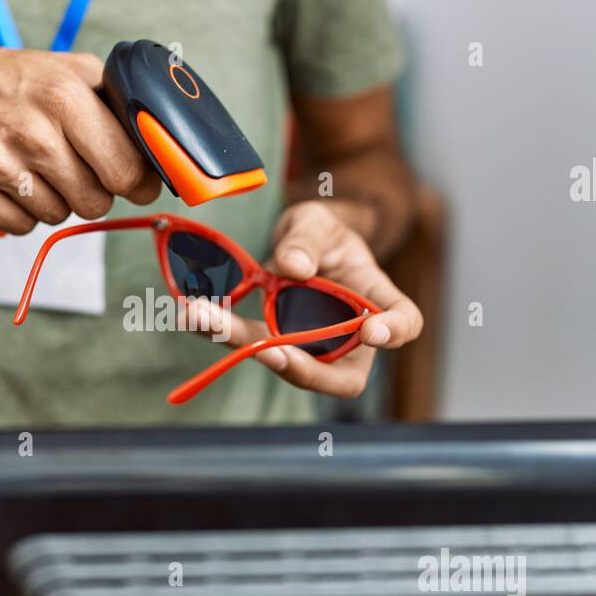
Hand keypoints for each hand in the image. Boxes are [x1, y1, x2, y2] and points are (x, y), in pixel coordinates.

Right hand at [0, 41, 161, 232]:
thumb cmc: (6, 82)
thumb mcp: (63, 70)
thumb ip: (116, 103)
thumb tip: (163, 145)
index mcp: (64, 96)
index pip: (127, 169)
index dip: (139, 183)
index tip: (137, 181)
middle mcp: (32, 131)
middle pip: (96, 201)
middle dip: (93, 191)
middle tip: (74, 167)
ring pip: (58, 216)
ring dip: (54, 199)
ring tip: (33, 165)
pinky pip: (21, 227)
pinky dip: (19, 212)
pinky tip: (7, 179)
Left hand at [183, 200, 423, 397]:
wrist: (300, 243)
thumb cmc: (324, 233)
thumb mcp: (319, 220)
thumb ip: (308, 238)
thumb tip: (293, 267)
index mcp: (377, 301)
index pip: (404, 323)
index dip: (394, 332)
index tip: (373, 331)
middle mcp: (348, 337)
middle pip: (341, 375)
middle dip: (304, 369)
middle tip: (269, 352)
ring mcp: (310, 347)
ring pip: (285, 362)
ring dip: (242, 345)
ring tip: (202, 316)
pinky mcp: (272, 343)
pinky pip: (248, 344)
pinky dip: (218, 330)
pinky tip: (191, 313)